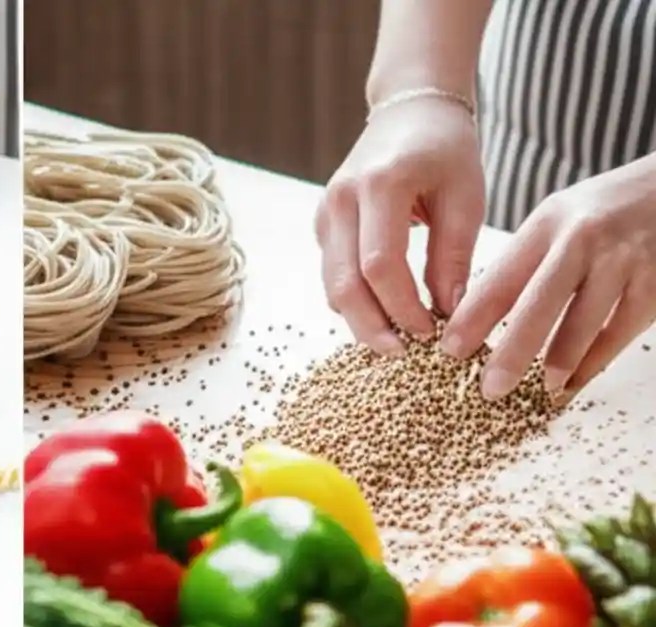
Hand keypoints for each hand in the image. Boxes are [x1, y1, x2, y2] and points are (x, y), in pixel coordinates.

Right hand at [315, 97, 485, 354]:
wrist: (409, 110)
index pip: (380, 264)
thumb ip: (454, 256)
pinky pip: (332, 273)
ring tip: (396, 341)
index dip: (402, 307)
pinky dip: (355, 300)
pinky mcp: (323, 224)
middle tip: (402, 355)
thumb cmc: (446, 150)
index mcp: (380, 185)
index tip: (430, 332)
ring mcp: (325, 212)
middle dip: (371, 326)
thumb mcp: (465, 198)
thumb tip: (450, 314)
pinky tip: (384, 314)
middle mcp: (341, 200)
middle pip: (342, 283)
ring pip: (331, 284)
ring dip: (360, 319)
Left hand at [441, 156, 655, 399]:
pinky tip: (576, 382)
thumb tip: (478, 316)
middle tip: (490, 388)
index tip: (449, 349)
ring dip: (560, 361)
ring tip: (541, 390)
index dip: (473, 317)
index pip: (502, 276)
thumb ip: (528, 261)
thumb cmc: (608, 210)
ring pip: (584, 323)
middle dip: (512, 350)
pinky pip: (620, 331)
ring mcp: (623, 260)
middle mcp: (583, 238)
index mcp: (548, 223)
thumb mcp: (561, 218)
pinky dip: (596, 361)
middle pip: (540, 303)